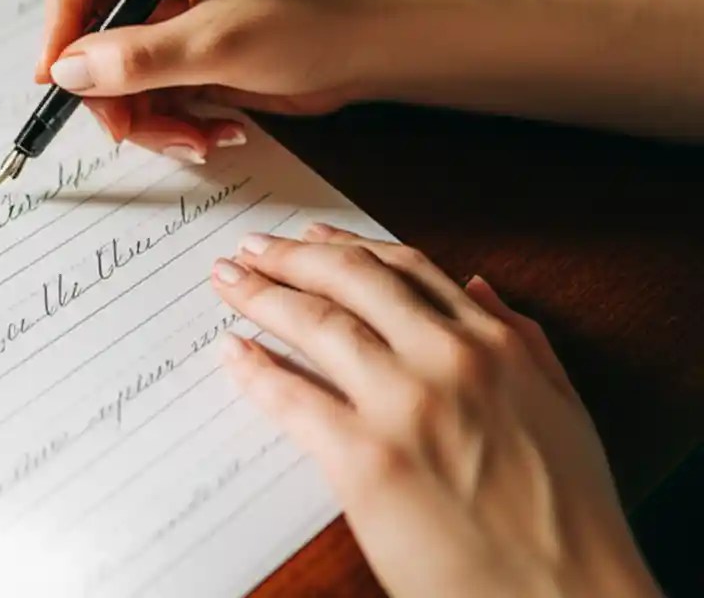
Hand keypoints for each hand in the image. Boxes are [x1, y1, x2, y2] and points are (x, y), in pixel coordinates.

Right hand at [38, 0, 369, 162]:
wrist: (368, 57)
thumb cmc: (313, 25)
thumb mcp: (221, 42)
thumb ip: (141, 57)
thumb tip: (65, 72)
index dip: (59, 20)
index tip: (59, 76)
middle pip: (87, 29)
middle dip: (108, 88)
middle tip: (128, 129)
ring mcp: (167, 16)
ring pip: (112, 74)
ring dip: (144, 118)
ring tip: (194, 140)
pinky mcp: (179, 56)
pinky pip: (144, 96)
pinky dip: (168, 125)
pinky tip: (212, 134)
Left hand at [210, 224, 659, 597]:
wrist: (567, 597)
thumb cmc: (569, 515)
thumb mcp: (560, 406)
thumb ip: (523, 339)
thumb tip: (476, 288)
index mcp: (496, 344)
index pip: (406, 269)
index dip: (347, 246)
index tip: (311, 236)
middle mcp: (448, 359)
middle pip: (349, 280)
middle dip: (290, 257)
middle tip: (250, 249)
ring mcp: (404, 405)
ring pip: (315, 324)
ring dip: (262, 295)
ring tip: (229, 282)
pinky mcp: (366, 460)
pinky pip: (292, 397)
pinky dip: (255, 368)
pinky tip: (233, 352)